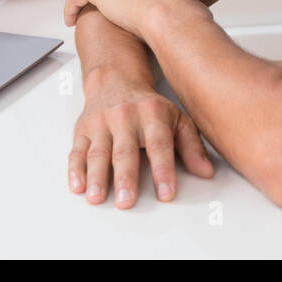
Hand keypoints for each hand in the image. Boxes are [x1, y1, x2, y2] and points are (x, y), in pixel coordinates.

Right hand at [69, 72, 214, 207]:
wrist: (115, 79)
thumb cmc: (148, 105)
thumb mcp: (176, 118)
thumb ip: (192, 146)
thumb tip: (206, 171)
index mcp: (152, 114)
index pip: (159, 144)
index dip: (163, 170)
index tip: (166, 193)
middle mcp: (125, 116)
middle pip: (125, 150)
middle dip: (125, 177)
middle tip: (126, 201)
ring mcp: (101, 122)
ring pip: (98, 152)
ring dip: (96, 176)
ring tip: (96, 197)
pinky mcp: (83, 129)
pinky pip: (77, 150)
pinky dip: (75, 169)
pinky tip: (78, 185)